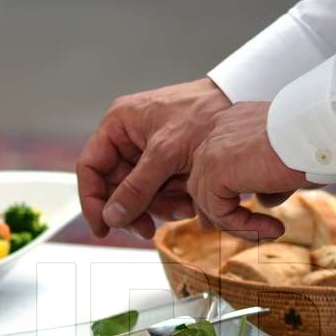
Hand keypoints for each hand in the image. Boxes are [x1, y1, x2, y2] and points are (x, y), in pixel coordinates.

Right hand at [76, 78, 231, 238]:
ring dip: (158, 207)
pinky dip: (173, 200)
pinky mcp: (168, 162)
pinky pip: (161, 189)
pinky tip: (191, 203)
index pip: (90, 168)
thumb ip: (136, 188)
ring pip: (140, 192)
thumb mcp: (166, 153)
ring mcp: (148, 150)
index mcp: (118, 124)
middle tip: (146, 230)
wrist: (244, 105)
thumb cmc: (203, 113)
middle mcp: (128, 137)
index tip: (102, 228)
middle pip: (116, 186)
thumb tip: (111, 217)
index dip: (92, 201)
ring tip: (182, 210)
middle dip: (134, 209)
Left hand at [188, 101, 308, 239]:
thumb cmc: (314, 140)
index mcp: (233, 122)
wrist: (319, 131)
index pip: (216, 163)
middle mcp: (217, 132)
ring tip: (273, 231)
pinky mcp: (215, 173)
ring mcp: (211, 151)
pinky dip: (243, 226)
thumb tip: (265, 200)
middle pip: (205, 182)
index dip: (226, 192)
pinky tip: (274, 229)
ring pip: (210, 200)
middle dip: (222, 212)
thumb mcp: (288, 159)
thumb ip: (269, 177)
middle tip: (247, 230)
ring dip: (239, 223)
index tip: (245, 213)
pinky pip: (220, 211)